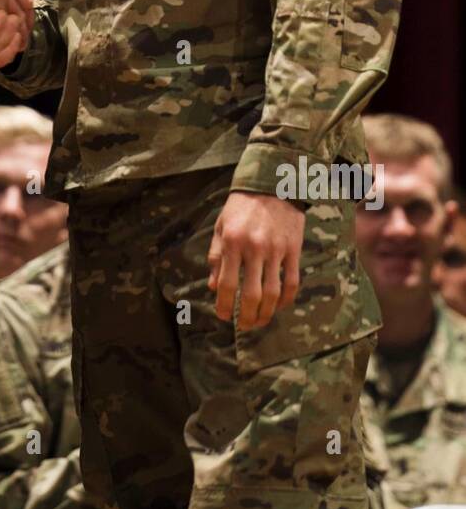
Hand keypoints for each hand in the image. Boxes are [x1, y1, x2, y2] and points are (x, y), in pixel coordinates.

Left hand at [207, 190, 303, 330]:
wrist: (272, 182)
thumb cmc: (241, 206)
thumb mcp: (221, 226)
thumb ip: (216, 256)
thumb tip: (214, 287)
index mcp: (232, 242)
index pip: (228, 284)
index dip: (225, 305)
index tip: (223, 316)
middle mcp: (254, 248)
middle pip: (252, 294)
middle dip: (247, 316)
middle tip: (244, 326)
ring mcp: (276, 250)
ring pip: (274, 292)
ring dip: (267, 313)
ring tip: (261, 321)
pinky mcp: (294, 249)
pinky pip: (292, 281)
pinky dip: (287, 299)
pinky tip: (280, 306)